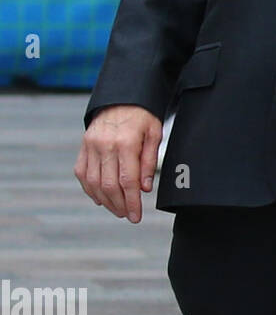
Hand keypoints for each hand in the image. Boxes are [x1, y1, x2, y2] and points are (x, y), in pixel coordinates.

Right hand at [75, 105, 162, 222]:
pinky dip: (90, 189)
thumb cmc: (142, 116)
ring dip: (105, 201)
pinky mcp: (83, 147)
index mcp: (125, 143)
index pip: (128, 181)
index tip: (136, 216)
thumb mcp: (154, 134)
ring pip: (93, 183)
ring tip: (117, 210)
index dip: (132, 202)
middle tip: (128, 216)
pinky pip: (82, 174)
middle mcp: (104, 146)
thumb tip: (144, 188)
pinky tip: (101, 198)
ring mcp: (90, 146)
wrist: (120, 98)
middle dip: (119, 205)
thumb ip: (149, 161)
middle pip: (109, 185)